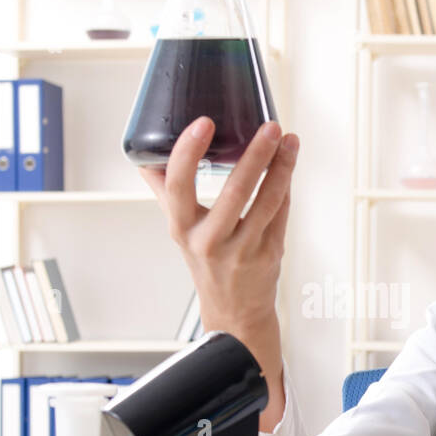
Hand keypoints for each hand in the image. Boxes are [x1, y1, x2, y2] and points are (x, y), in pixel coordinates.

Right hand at [139, 117, 298, 430]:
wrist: (234, 312)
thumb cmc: (207, 263)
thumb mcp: (181, 231)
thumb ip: (166, 193)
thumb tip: (145, 159)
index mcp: (183, 229)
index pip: (178, 187)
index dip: (188, 153)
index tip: (204, 123)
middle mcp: (210, 242)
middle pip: (234, 192)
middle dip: (255, 156)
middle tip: (269, 127)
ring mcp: (244, 250)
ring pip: (267, 202)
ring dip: (282, 167)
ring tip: (289, 140)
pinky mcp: (270, 254)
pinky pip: (280, 212)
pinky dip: (286, 185)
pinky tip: (289, 162)